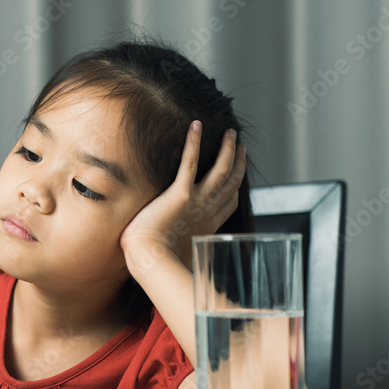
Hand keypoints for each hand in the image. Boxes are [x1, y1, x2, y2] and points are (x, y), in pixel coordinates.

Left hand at [121, 121, 246, 270]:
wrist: (148, 261)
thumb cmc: (157, 263)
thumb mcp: (179, 256)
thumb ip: (183, 249)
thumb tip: (175, 253)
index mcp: (208, 227)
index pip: (230, 203)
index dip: (236, 186)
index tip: (238, 173)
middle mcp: (207, 212)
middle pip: (231, 182)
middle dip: (238, 162)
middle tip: (240, 145)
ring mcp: (197, 202)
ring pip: (221, 170)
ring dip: (227, 149)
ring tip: (231, 133)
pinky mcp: (180, 194)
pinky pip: (190, 163)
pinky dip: (194, 142)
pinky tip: (196, 125)